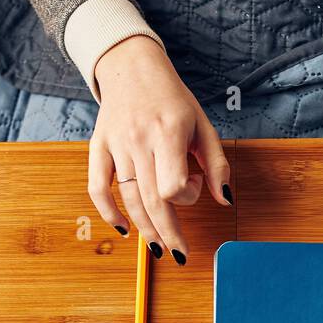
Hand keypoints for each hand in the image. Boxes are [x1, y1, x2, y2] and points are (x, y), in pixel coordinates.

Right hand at [87, 35, 230, 263]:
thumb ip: (217, 164)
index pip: (174, 185)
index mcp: (168, 133)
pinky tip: (122, 228)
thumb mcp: (203, 125)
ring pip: (128, 198)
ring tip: (158, 247)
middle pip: (152, 200)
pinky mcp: (98, 147)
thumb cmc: (173, 99)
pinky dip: (108, 212)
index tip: (195, 186)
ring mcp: (115, 145)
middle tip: (179, 255)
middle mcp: (139, 140)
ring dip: (144, 228)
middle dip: (167, 233)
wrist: (132, 67)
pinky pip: (97, 187)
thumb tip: (225, 200)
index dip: (187, 195)